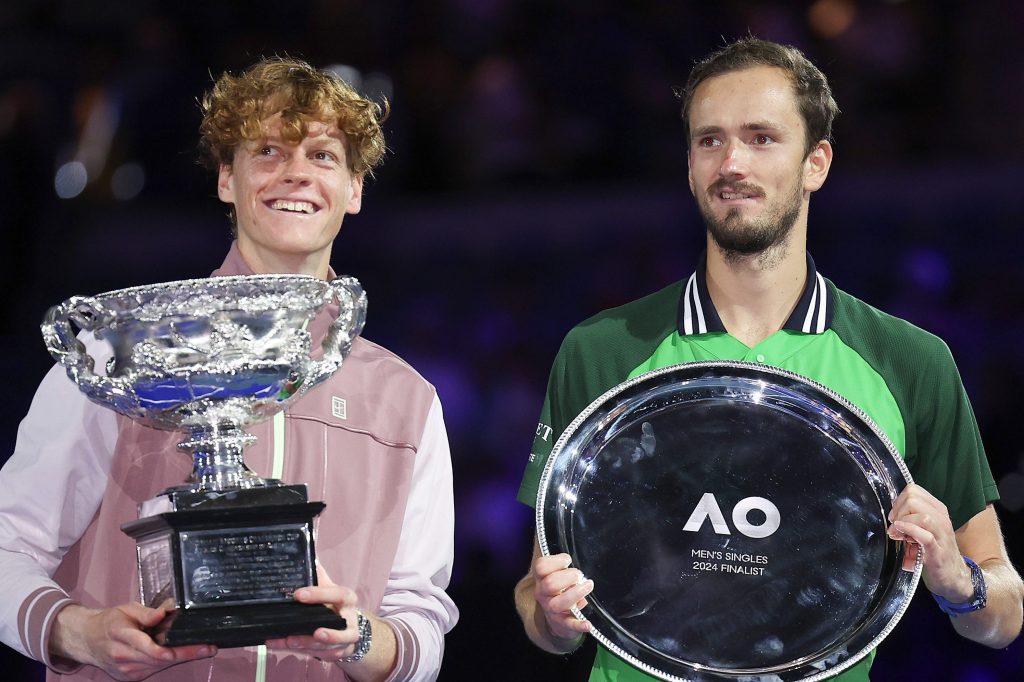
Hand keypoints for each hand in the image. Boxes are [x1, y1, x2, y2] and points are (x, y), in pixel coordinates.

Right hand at [50, 602, 214, 680]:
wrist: (88, 641)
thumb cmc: (110, 621)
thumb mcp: (127, 609)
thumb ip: (147, 613)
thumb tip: (164, 613)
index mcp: (121, 634)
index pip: (148, 646)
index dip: (168, 651)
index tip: (188, 649)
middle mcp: (123, 655)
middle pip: (159, 659)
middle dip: (186, 653)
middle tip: (208, 647)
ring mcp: (126, 669)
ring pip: (159, 666)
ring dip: (179, 658)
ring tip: (198, 647)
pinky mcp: (130, 677)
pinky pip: (154, 670)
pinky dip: (167, 662)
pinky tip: (178, 653)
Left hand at [265, 564, 362, 661]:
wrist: (349, 626)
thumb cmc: (335, 603)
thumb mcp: (329, 587)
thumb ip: (318, 574)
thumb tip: (307, 551)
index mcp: (347, 599)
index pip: (338, 595)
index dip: (319, 595)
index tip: (298, 594)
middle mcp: (350, 620)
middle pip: (343, 629)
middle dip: (329, 634)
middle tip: (315, 632)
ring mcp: (345, 639)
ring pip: (332, 646)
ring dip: (310, 645)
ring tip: (291, 641)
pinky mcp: (337, 652)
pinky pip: (320, 655)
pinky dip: (300, 651)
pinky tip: (281, 645)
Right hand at [531, 552, 592, 641]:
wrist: (557, 620)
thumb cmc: (561, 591)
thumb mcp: (557, 576)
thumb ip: (562, 567)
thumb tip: (574, 563)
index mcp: (541, 579)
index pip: (540, 567)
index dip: (555, 561)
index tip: (568, 560)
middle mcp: (543, 594)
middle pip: (549, 583)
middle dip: (568, 577)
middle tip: (580, 575)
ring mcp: (551, 609)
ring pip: (558, 603)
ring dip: (575, 593)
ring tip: (588, 586)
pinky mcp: (562, 624)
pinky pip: (570, 625)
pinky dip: (579, 625)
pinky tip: (588, 624)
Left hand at [888, 483, 973, 601]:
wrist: (953, 576)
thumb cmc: (934, 550)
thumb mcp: (922, 529)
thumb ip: (909, 519)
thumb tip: (891, 517)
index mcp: (937, 510)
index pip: (913, 490)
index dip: (898, 501)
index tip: (896, 517)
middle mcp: (941, 518)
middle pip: (913, 499)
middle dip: (898, 511)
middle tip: (896, 527)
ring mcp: (942, 534)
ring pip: (921, 515)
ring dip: (903, 522)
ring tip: (898, 534)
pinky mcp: (938, 551)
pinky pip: (925, 535)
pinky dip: (910, 531)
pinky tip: (901, 535)